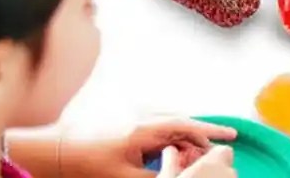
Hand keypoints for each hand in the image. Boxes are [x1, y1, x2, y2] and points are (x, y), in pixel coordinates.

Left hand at [60, 118, 236, 176]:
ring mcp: (136, 118)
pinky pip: (159, 129)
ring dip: (183, 143)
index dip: (213, 131)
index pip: (189, 126)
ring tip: (184, 162)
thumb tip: (178, 176)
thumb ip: (158, 176)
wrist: (56, 150)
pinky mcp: (129, 122)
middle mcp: (145, 118)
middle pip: (184, 127)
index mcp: (147, 129)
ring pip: (172, 128)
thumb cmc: (88, 163)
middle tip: (206, 160)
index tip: (233, 135)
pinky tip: (166, 157)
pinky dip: (169, 141)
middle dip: (199, 142)